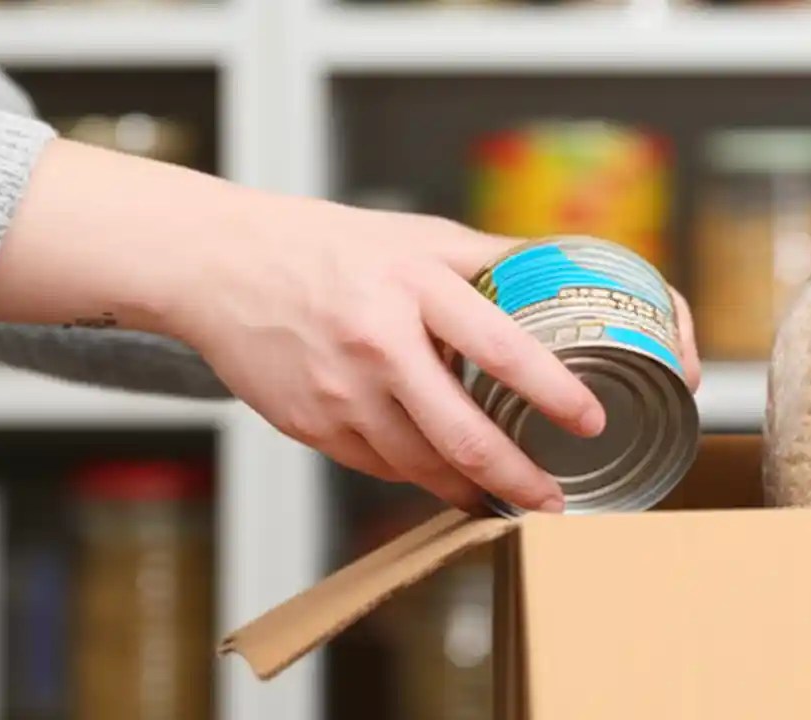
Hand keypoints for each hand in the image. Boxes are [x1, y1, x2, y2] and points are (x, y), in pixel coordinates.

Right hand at [176, 191, 611, 512]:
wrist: (220, 266)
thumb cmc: (321, 247)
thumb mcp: (412, 235)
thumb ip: (486, 257)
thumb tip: (558, 267)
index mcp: (412, 286)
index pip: (500, 349)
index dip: (553, 393)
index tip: (590, 421)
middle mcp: (378, 344)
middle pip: (461, 436)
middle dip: (518, 480)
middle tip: (552, 500)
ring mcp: (340, 394)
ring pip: (420, 467)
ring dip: (467, 488)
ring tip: (500, 492)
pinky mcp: (312, 426)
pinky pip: (379, 467)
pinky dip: (414, 473)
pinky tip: (433, 466)